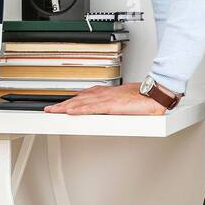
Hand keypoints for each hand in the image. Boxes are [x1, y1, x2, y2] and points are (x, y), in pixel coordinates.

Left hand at [44, 82, 165, 115]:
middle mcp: (103, 94)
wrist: (155, 94)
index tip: (60, 104)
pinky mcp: (110, 105)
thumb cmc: (144, 97)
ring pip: (80, 102)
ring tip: (53, 111)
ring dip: (65, 107)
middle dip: (62, 104)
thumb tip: (108, 109)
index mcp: (106, 92)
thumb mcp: (124, 100)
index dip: (70, 100)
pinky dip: (78, 109)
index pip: (83, 96)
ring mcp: (105, 99)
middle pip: (77, 99)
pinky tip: (69, 112)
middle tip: (49, 109)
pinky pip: (91, 108)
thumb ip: (113, 104)